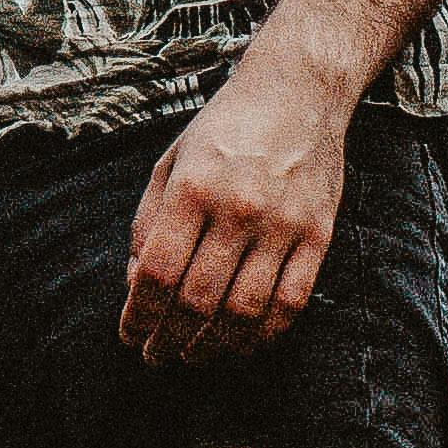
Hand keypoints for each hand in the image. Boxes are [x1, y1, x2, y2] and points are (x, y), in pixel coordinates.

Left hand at [120, 43, 348, 366]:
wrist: (299, 90)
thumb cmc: (226, 128)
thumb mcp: (171, 161)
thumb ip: (148, 223)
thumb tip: (137, 285)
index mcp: (193, 188)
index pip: (157, 273)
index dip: (138, 316)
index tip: (129, 336)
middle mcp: (238, 208)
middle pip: (197, 301)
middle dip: (168, 340)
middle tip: (155, 356)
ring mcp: (282, 224)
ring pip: (243, 312)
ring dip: (213, 347)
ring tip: (193, 356)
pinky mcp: (318, 235)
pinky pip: (290, 302)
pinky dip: (263, 335)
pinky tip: (242, 345)